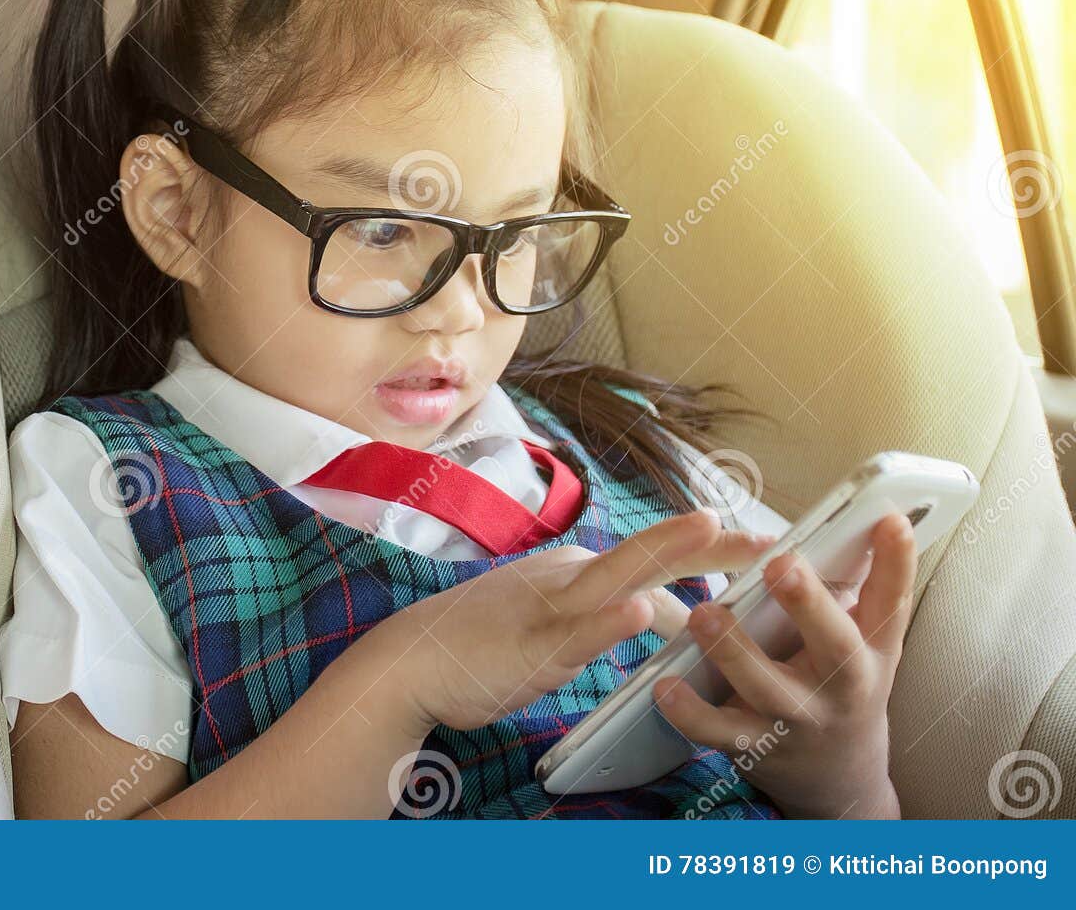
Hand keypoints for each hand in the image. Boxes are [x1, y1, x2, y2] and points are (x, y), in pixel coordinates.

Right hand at [366, 509, 775, 732]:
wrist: (413, 661)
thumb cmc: (486, 643)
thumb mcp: (558, 624)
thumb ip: (612, 616)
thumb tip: (667, 614)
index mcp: (579, 569)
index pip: (658, 558)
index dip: (713, 549)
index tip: (766, 546)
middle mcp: (570, 576)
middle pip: (651, 551)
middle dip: (714, 540)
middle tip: (773, 535)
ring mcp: (551, 606)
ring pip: (618, 573)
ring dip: (667, 548)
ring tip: (711, 526)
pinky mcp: (532, 643)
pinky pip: (576, 630)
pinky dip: (609, 618)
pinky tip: (640, 609)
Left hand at [652, 512, 916, 818]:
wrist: (839, 778)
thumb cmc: (842, 686)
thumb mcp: (864, 643)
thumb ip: (854, 589)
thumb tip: (852, 519)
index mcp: (871, 650)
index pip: (892, 601)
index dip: (896, 561)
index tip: (888, 520)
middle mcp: (842, 685)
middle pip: (834, 645)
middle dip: (808, 604)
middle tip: (780, 564)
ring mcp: (798, 719)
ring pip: (767, 688)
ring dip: (734, 650)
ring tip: (704, 613)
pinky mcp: (756, 746)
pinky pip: (718, 731)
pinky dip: (690, 711)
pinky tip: (665, 685)